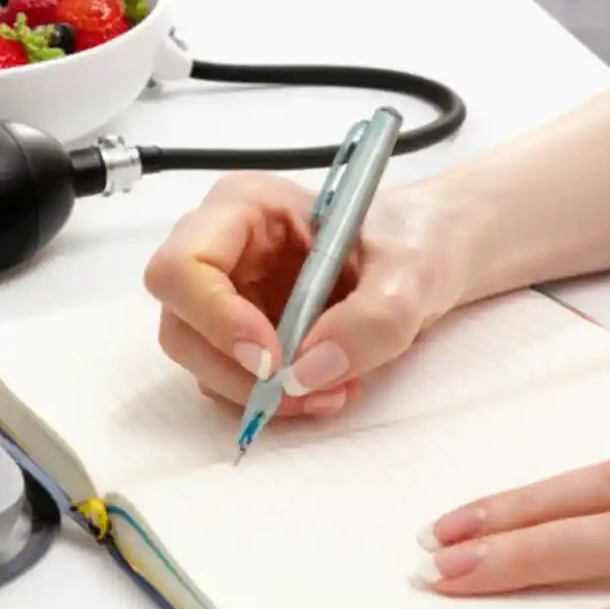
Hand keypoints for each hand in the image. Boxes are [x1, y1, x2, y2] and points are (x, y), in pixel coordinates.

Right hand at [143, 171, 467, 417]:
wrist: (429, 258)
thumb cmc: (414, 240)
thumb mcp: (410, 273)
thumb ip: (369, 320)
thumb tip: (308, 373)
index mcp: (242, 208)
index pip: (183, 267)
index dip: (214, 318)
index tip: (272, 359)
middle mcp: (219, 251)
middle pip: (180, 325)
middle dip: (237, 372)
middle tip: (305, 391)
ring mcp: (223, 297)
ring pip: (200, 362)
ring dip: (258, 393)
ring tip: (332, 392)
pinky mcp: (237, 337)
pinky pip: (230, 381)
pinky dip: (272, 399)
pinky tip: (325, 388)